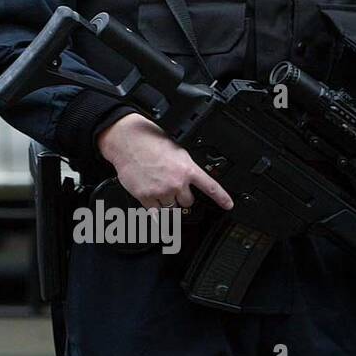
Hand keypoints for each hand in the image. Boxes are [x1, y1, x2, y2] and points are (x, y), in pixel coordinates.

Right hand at [96, 113, 233, 210]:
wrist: (127, 141)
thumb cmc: (149, 142)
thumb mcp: (176, 150)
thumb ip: (185, 167)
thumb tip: (190, 177)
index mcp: (187, 168)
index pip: (210, 186)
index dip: (222, 198)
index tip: (228, 205)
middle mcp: (176, 182)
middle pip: (187, 202)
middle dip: (181, 197)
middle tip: (171, 186)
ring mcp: (161, 191)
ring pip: (171, 209)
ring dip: (167, 202)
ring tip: (158, 189)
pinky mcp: (146, 197)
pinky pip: (155, 214)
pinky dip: (156, 213)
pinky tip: (156, 213)